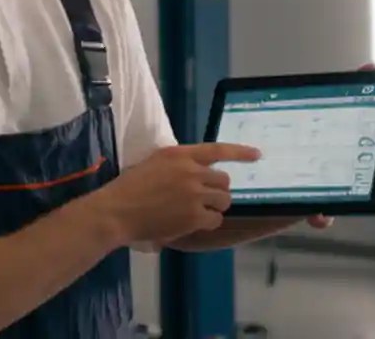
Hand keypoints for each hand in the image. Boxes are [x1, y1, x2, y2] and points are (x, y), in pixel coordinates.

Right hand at [89, 143, 260, 245]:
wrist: (117, 210)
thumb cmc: (129, 187)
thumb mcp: (154, 163)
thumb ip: (178, 164)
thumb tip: (199, 172)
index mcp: (179, 154)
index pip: (217, 150)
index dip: (240, 152)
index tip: (257, 154)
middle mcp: (191, 171)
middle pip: (223, 180)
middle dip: (218, 190)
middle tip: (206, 198)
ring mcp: (194, 194)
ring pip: (223, 200)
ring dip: (215, 206)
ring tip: (198, 212)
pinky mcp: (194, 216)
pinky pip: (215, 219)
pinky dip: (208, 222)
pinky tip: (193, 223)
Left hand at [303, 65, 374, 230]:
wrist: (249, 164)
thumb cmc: (295, 133)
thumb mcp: (319, 108)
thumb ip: (347, 91)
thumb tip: (373, 66)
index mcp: (353, 144)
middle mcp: (348, 168)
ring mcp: (333, 188)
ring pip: (365, 199)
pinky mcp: (310, 203)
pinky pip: (322, 216)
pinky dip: (324, 217)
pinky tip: (320, 214)